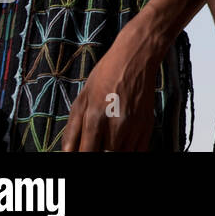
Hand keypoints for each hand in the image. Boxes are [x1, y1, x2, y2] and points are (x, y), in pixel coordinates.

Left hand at [61, 27, 160, 151]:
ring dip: (113, 152)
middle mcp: (116, 124)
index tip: (83, 153)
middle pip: (106, 156)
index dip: (83, 157)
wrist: (135, 58)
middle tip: (95, 146)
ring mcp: (134, 126)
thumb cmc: (106, 75)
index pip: (86, 153)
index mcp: (95, 117)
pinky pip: (139, 151)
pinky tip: (122, 145)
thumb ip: (72, 129)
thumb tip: (67, 152)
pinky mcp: (148, 125)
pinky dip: (129, 152)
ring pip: (122, 155)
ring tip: (108, 143)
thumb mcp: (82, 99)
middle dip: (98, 153)